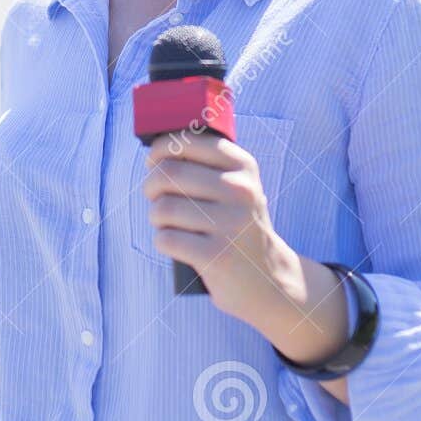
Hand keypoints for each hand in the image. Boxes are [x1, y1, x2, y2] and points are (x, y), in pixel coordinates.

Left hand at [141, 128, 304, 326]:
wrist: (269, 279)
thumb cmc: (237, 226)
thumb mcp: (237, 187)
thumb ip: (206, 164)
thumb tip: (155, 151)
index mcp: (243, 165)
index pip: (187, 141)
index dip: (159, 149)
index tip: (154, 163)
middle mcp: (240, 190)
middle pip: (168, 173)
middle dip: (150, 186)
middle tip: (154, 197)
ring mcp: (230, 224)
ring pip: (163, 208)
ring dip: (155, 217)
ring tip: (167, 223)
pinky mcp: (217, 255)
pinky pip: (166, 239)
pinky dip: (162, 241)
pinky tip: (175, 244)